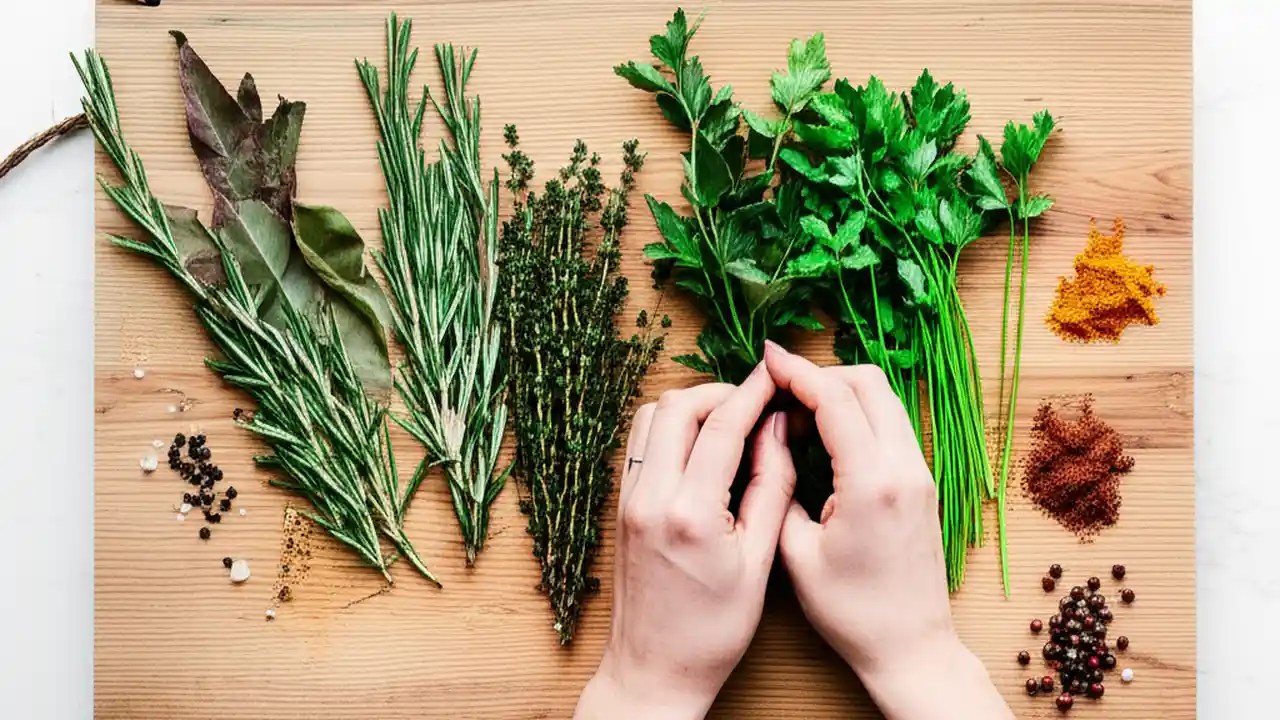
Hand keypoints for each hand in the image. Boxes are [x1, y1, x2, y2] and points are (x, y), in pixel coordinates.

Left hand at [575, 364, 795, 719]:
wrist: (654, 671)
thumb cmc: (713, 631)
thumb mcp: (760, 563)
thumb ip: (771, 487)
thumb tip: (779, 428)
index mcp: (688, 513)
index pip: (722, 425)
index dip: (754, 391)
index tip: (780, 373)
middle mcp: (648, 497)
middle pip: (678, 406)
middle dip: (721, 392)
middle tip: (758, 401)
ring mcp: (626, 500)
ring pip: (651, 417)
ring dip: (692, 407)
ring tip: (732, 422)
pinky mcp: (619, 506)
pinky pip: (640, 444)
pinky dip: (671, 429)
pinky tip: (702, 446)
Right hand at [765, 342, 1010, 719]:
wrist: (910, 648)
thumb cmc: (850, 612)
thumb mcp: (796, 553)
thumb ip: (779, 488)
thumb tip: (771, 441)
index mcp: (872, 483)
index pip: (835, 399)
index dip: (796, 371)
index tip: (765, 357)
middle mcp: (905, 468)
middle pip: (868, 382)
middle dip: (820, 374)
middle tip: (778, 389)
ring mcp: (920, 473)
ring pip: (884, 399)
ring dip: (840, 393)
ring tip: (795, 415)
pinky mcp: (922, 483)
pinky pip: (891, 425)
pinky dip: (857, 415)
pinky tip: (824, 438)